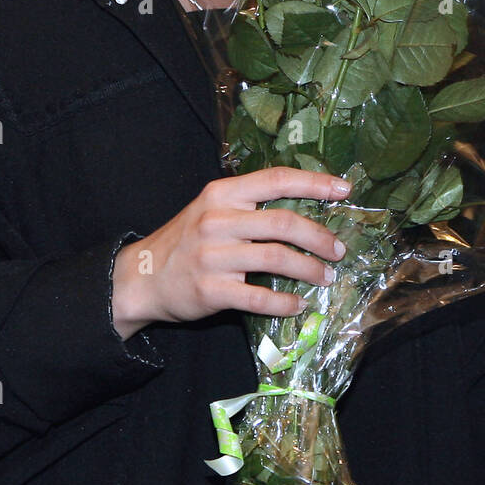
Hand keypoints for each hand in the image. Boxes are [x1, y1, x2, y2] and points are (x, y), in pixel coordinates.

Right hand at [110, 167, 350, 337]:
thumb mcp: (211, 209)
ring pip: (276, 258)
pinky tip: (298, 304)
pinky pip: (258, 297)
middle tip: (338, 250)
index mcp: (222, 193)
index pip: (275, 179)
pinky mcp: (210, 290)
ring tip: (326, 277)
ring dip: (309, 269)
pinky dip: (284, 302)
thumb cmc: (186, 240)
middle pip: (282, 222)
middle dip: (318, 236)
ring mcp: (213, 256)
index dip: (314, 183)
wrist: (140, 277)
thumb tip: (304, 206)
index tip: (344, 190)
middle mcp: (218, 220)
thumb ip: (249, 204)